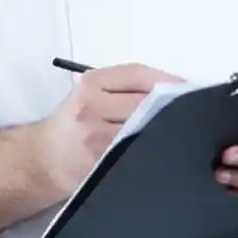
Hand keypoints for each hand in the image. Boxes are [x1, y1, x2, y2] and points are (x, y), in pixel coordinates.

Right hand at [38, 64, 183, 194]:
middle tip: (193, 112)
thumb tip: (176, 88)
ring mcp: (96, 137)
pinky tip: (162, 150)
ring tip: (181, 132)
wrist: (45, 157)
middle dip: (172, 107)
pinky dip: (154, 149)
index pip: (138, 74)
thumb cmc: (74, 122)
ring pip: (144, 129)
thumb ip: (125, 87)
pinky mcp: (101, 162)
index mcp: (90, 83)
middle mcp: (90, 107)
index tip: (188, 88)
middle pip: (145, 102)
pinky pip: (137, 153)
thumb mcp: (90, 93)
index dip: (168, 80)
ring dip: (167, 130)